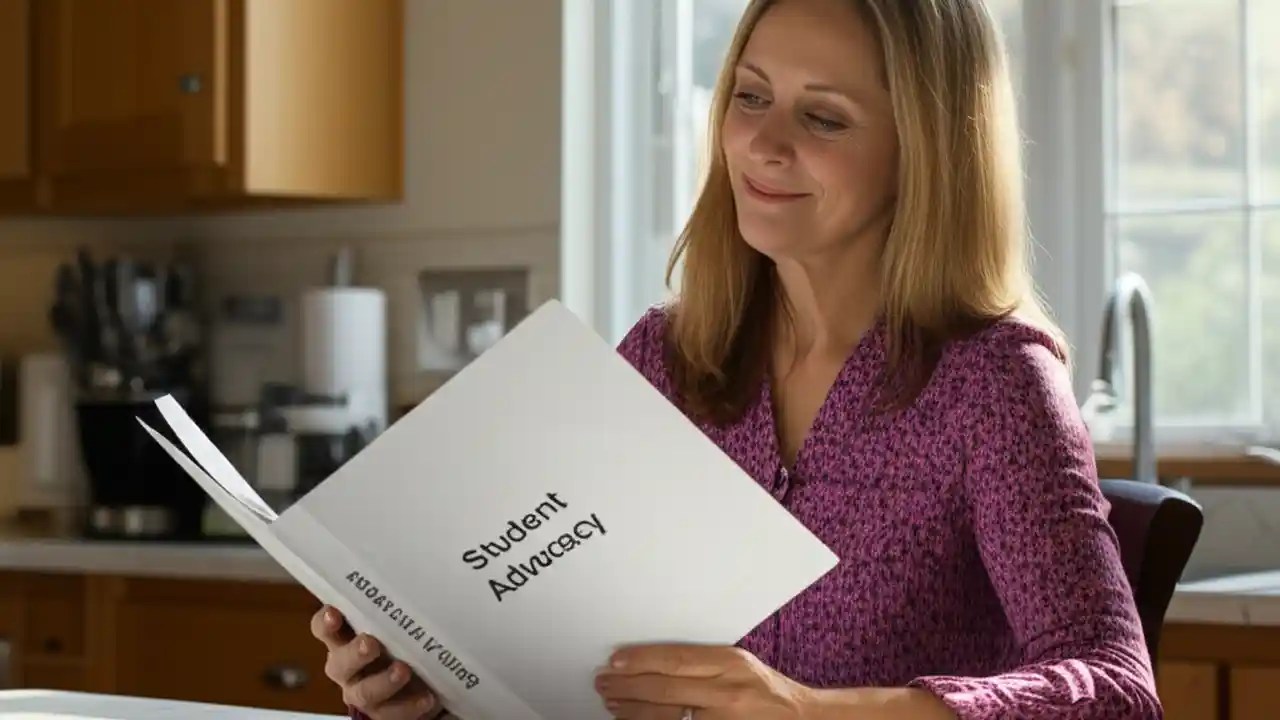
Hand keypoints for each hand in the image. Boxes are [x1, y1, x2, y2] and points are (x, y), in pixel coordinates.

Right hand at [311, 605, 440, 719]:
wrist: (411, 687)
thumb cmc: (399, 645)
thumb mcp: (392, 626)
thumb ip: (393, 610)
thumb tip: (419, 575)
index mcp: (345, 642)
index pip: (325, 629)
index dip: (325, 622)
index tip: (333, 612)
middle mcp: (349, 670)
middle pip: (340, 664)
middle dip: (355, 653)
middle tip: (371, 643)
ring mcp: (365, 694)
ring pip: (366, 693)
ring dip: (385, 682)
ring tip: (404, 671)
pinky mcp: (384, 715)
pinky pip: (393, 715)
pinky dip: (411, 707)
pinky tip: (428, 698)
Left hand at [594, 644, 812, 718]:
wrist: (800, 719)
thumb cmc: (765, 689)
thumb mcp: (738, 663)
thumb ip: (702, 662)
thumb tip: (653, 660)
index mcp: (729, 663)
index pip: (675, 659)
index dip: (641, 659)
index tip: (616, 659)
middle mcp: (727, 691)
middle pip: (665, 688)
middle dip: (628, 685)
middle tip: (604, 681)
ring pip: (666, 717)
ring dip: (633, 710)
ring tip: (612, 702)